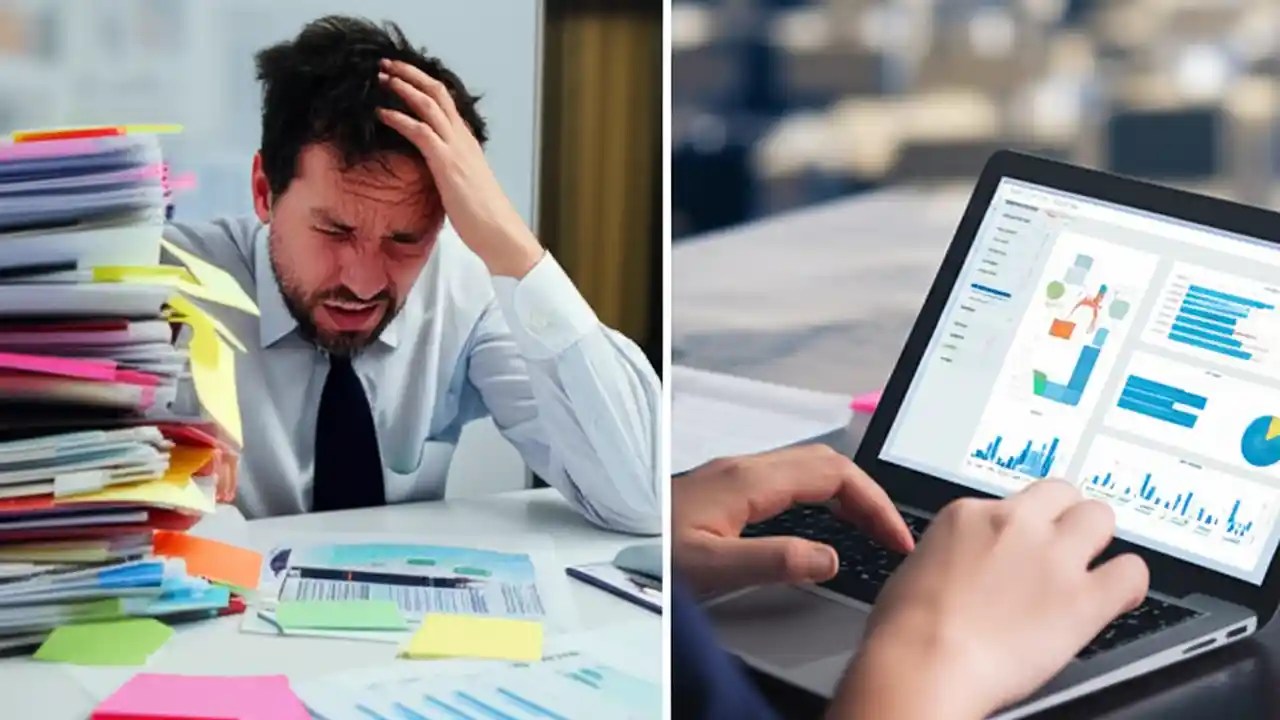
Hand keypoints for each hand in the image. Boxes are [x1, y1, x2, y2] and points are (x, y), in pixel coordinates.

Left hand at [376, 59, 542, 277]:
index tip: (403, 76)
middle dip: (411, 74)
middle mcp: (462, 138)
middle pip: (437, 93)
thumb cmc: (481, 215)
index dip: (424, 84)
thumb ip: (448, 170)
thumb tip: (432, 171)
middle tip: (387, 64)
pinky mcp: (446, 162)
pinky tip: (381, 113)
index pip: (446, 102)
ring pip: (428, 104)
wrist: (498, 231)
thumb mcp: (463, 184)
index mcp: (467, 142)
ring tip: (382, 77)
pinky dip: (398, 118)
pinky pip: (419, 131)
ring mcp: (455, 148)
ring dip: (403, 87)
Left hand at [673, 445, 914, 596]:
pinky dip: (824, 498)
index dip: (874, 501)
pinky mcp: (727, 489)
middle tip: (892, 536)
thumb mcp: (711, 568)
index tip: (895, 536)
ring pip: (810, 469)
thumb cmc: (651, 557)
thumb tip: (829, 557)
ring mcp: (735, 476)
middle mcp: (744, 469)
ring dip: (848, 494)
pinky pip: (792, 481)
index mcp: (747, 480)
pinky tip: (826, 524)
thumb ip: (773, 561)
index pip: (833, 473)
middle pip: (826, 464)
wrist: (612, 548)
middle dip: (868, 494)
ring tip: (872, 531)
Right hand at [832, 480, 1149, 719]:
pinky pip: (1131, 572)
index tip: (1024, 545)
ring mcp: (1054, 558)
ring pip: (1100, 517)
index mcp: (971, 515)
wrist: (923, 663)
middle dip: (1065, 518)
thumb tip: (972, 563)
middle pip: (1063, 493)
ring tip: (1088, 570)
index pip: (1017, 501)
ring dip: (1096, 541)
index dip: (1024, 526)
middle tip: (1061, 549)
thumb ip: (957, 551)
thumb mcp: (919, 565)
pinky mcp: (1083, 599)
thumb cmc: (907, 629)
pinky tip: (1114, 598)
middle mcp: (1017, 525)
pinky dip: (1127, 583)